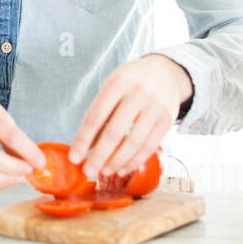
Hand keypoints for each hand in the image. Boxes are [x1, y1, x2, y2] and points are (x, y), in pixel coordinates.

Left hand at [69, 55, 191, 179]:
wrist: (165, 71)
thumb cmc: (131, 82)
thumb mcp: (112, 87)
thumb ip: (100, 113)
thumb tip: (85, 147)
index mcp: (117, 82)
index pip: (96, 116)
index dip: (83, 140)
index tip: (74, 158)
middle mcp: (138, 93)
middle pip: (114, 132)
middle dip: (99, 156)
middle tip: (88, 172)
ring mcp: (155, 107)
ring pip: (134, 142)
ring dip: (117, 161)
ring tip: (104, 172)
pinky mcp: (168, 119)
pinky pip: (150, 146)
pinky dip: (135, 161)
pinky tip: (122, 169)